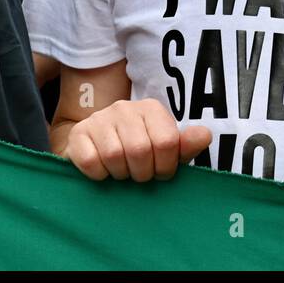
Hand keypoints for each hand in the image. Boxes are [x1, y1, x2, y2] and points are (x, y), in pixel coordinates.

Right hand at [65, 98, 210, 181]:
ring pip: (115, 156)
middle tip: (137, 173)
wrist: (95, 147)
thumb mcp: (165, 150)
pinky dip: (99, 174)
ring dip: (120, 174)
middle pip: (141, 150)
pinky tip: (103, 170)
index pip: (167, 142)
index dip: (165, 166)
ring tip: (121, 170)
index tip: (158, 170)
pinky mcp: (78, 134)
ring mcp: (99, 118)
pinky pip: (92, 162)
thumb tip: (205, 135)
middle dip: (142, 173)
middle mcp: (124, 107)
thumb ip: (186, 145)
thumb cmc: (137, 151)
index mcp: (151, 109)